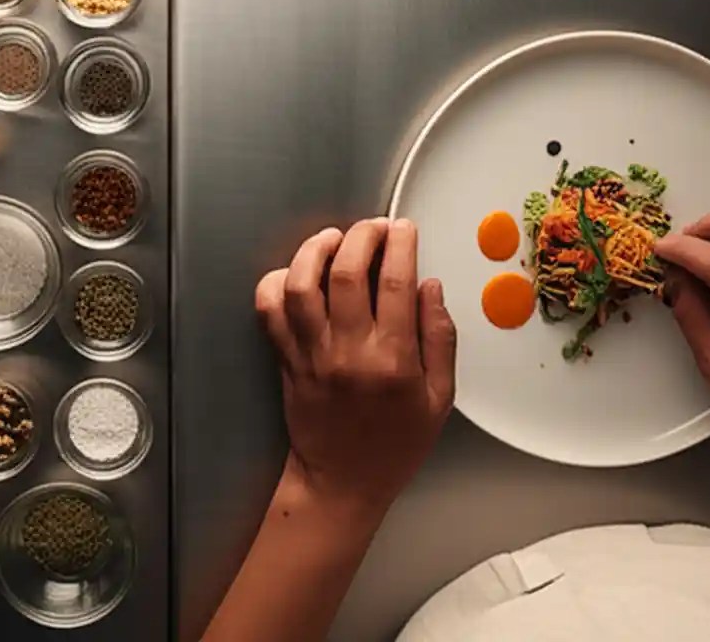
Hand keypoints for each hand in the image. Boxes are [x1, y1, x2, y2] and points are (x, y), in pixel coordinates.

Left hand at [255, 218, 456, 510]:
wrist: (342, 483)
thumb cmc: (397, 443)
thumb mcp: (440, 398)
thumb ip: (439, 338)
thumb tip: (429, 286)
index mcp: (392, 359)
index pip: (394, 282)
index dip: (399, 245)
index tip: (404, 228)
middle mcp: (347, 351)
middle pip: (345, 271)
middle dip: (361, 236)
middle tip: (374, 228)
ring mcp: (311, 354)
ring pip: (301, 284)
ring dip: (315, 250)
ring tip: (334, 238)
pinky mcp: (286, 361)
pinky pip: (269, 312)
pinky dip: (276, 283)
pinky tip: (296, 272)